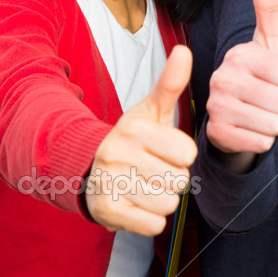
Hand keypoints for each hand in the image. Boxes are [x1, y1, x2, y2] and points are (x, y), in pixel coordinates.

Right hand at [86, 45, 197, 235]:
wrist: (90, 171)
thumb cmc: (134, 140)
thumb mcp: (152, 111)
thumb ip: (171, 84)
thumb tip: (185, 50)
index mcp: (135, 129)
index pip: (187, 154)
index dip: (181, 156)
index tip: (164, 151)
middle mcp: (118, 154)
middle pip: (180, 181)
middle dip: (172, 179)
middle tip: (152, 171)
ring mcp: (109, 183)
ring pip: (168, 204)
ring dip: (162, 200)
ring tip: (144, 186)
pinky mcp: (106, 212)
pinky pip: (154, 226)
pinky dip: (150, 221)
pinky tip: (135, 205)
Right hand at [205, 0, 277, 166]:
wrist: (232, 110)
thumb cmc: (259, 72)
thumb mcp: (269, 40)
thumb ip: (269, 6)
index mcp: (241, 54)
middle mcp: (223, 77)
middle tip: (269, 97)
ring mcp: (217, 106)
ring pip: (275, 124)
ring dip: (274, 122)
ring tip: (260, 111)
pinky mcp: (217, 134)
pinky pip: (262, 143)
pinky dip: (262, 139)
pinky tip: (250, 128)